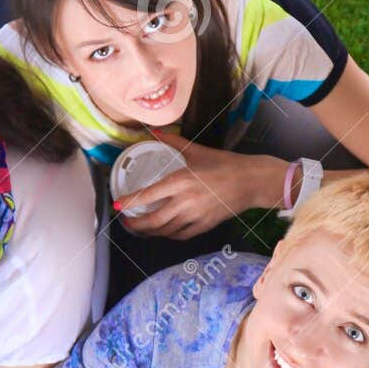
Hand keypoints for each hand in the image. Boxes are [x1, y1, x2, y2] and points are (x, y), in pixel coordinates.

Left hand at [115, 134, 273, 238]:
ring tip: (141, 228)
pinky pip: (180, 235)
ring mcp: (194, 216)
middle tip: (127, 221)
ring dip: (150, 231)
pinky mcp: (203, 226)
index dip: (130, 202)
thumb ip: (173, 141)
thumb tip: (155, 132)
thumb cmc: (224, 163)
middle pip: (152, 220)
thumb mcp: (197, 150)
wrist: (250, 181)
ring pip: (164, 231)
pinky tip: (163, 231)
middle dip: (136, 224)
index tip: (118, 205)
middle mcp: (184, 202)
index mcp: (180, 181)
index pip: (148, 195)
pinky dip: (168, 234)